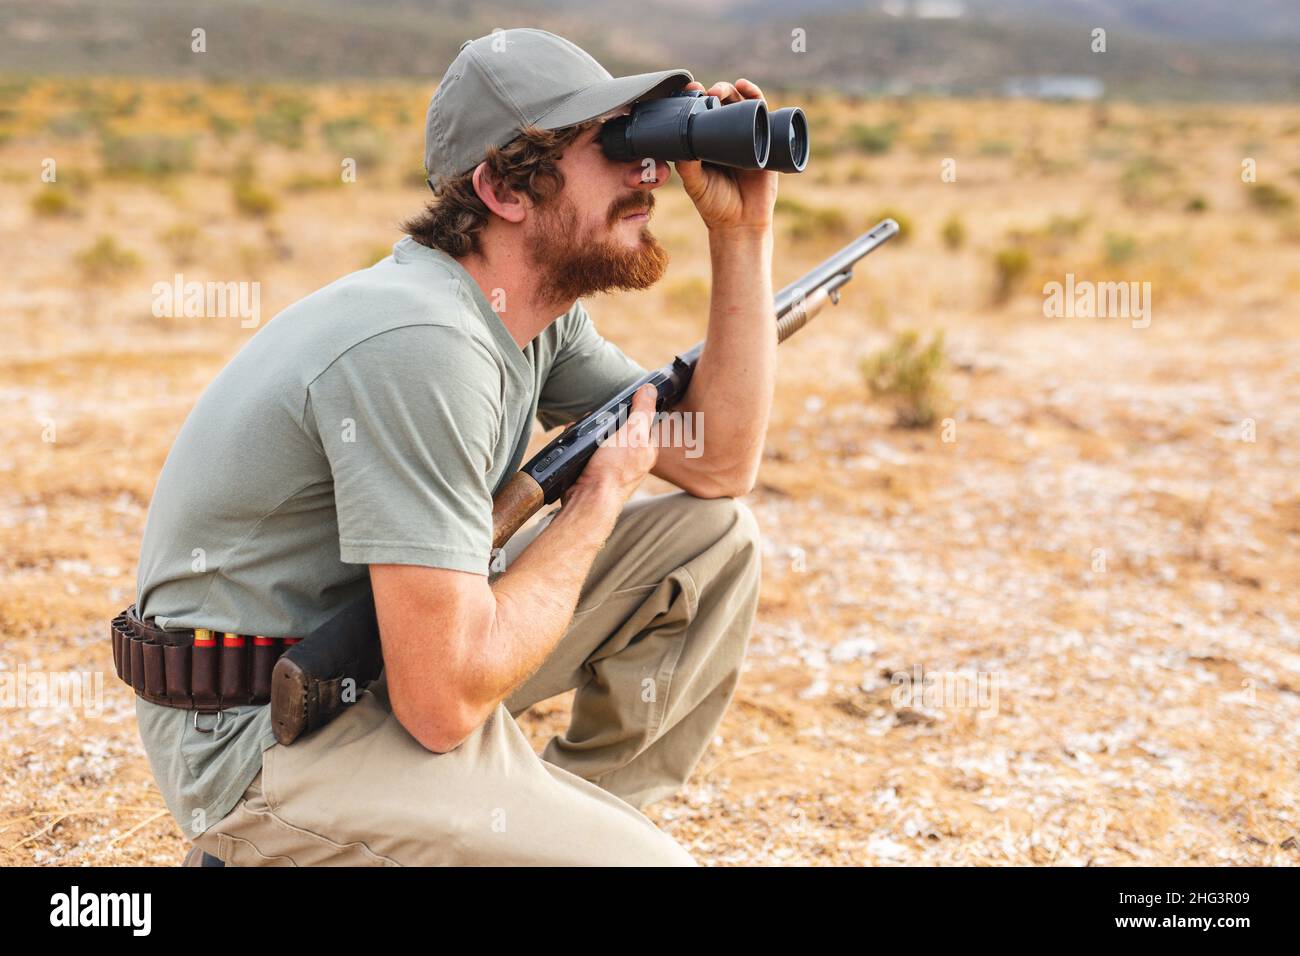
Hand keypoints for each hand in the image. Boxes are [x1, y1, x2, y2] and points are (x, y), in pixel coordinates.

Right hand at [564, 384, 658, 507]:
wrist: (588, 500)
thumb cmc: (613, 470)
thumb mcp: (633, 434)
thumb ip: (643, 411)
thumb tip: (651, 389)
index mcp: (646, 449)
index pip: (643, 421)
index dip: (631, 408)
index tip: (620, 401)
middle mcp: (632, 458)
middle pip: (619, 427)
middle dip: (605, 419)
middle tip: (595, 417)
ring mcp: (612, 464)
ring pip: (601, 437)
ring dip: (589, 429)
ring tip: (581, 425)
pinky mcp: (594, 469)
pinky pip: (587, 448)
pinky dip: (579, 441)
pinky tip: (573, 437)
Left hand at [674, 79, 778, 235]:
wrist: (741, 223)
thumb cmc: (715, 205)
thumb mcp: (695, 184)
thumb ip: (687, 167)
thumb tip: (679, 144)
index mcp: (706, 142)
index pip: (701, 113)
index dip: (694, 98)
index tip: (688, 90)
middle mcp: (726, 136)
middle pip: (721, 104)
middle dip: (714, 91)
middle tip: (707, 92)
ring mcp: (746, 137)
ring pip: (741, 105)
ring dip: (733, 90)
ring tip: (725, 90)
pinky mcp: (765, 142)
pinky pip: (763, 116)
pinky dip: (756, 98)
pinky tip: (747, 89)